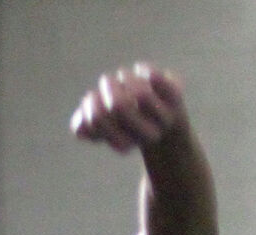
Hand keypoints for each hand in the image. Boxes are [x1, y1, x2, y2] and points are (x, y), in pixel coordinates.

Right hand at [70, 63, 188, 153]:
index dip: (90, 103)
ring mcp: (163, 117)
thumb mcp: (104, 124)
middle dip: (108, 86)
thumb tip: (80, 126)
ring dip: (126, 77)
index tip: (92, 98)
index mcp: (124, 143)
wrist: (169, 123)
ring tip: (124, 77)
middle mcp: (145, 134)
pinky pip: (158, 80)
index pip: (99, 121)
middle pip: (119, 105)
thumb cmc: (128, 121)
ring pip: (140, 93)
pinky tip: (141, 71)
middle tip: (107, 81)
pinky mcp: (175, 98)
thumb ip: (85, 125)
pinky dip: (145, 70)